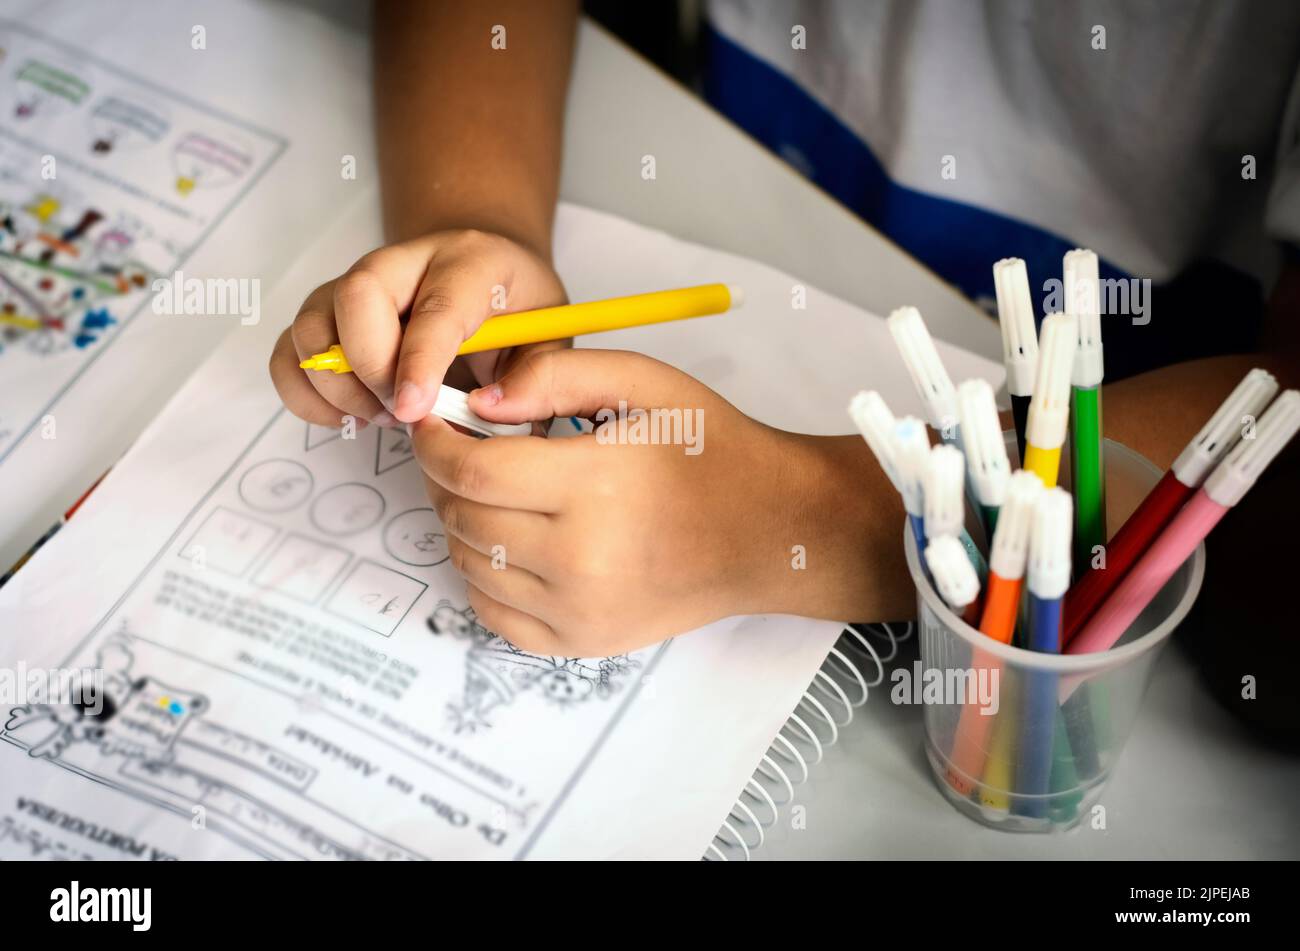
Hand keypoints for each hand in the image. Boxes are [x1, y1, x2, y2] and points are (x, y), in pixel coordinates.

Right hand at [269, 229, 567, 428]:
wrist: (484, 267)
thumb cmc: (516, 307)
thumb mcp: (549, 334)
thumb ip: (536, 376)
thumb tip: (494, 415)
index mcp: (470, 261)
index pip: (435, 306)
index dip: (419, 361)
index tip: (414, 410)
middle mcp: (402, 263)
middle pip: (355, 299)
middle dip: (372, 371)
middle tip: (404, 413)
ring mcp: (355, 286)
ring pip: (312, 327)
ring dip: (339, 388)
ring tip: (384, 413)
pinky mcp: (327, 315)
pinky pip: (290, 354)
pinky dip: (307, 394)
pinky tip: (350, 414)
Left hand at [412, 349, 887, 656]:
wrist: (769, 531)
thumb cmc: (710, 451)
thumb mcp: (645, 382)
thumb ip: (557, 376)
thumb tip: (479, 405)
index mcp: (595, 486)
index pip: (470, 470)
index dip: (434, 442)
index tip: (434, 423)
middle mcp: (580, 559)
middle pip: (462, 517)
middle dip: (445, 477)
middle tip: (464, 450)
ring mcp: (578, 612)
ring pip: (470, 564)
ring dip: (464, 522)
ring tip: (497, 492)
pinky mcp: (580, 643)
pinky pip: (492, 612)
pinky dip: (484, 574)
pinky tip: (514, 540)